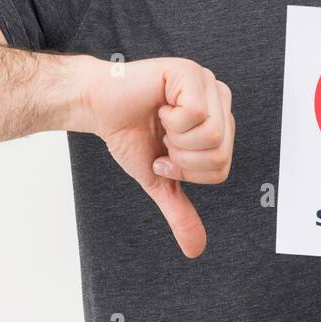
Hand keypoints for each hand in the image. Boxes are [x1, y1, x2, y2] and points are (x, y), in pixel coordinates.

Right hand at [81, 56, 234, 258]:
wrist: (97, 107)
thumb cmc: (129, 134)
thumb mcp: (159, 179)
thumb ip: (179, 209)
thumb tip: (196, 249)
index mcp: (219, 119)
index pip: (223, 165)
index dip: (189, 172)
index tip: (164, 156)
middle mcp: (218, 98)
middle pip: (221, 152)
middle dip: (183, 158)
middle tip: (163, 143)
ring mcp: (206, 82)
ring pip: (213, 135)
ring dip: (177, 139)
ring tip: (162, 124)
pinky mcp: (189, 72)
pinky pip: (196, 113)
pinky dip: (171, 120)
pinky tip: (160, 107)